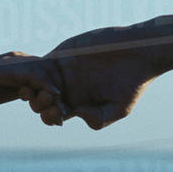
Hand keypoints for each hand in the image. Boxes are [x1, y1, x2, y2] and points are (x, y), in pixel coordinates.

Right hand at [0, 52, 61, 106]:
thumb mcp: (8, 92)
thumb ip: (24, 91)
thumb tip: (42, 101)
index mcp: (21, 62)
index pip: (48, 71)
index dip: (56, 89)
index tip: (60, 110)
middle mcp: (21, 57)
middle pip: (51, 70)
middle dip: (59, 92)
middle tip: (61, 114)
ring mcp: (14, 60)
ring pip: (46, 71)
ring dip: (54, 92)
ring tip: (58, 110)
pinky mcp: (8, 66)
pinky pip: (34, 73)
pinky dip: (46, 85)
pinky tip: (53, 96)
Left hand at [22, 27, 162, 129]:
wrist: (140, 53)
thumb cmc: (133, 83)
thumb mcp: (119, 108)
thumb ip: (98, 118)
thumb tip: (76, 114)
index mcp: (78, 103)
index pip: (54, 115)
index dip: (50, 117)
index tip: (57, 114)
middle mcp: (68, 88)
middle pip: (41, 101)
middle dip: (39, 104)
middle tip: (48, 101)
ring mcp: (63, 71)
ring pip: (36, 83)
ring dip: (33, 87)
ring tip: (36, 89)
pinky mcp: (63, 54)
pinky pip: (40, 64)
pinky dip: (35, 70)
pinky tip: (36, 75)